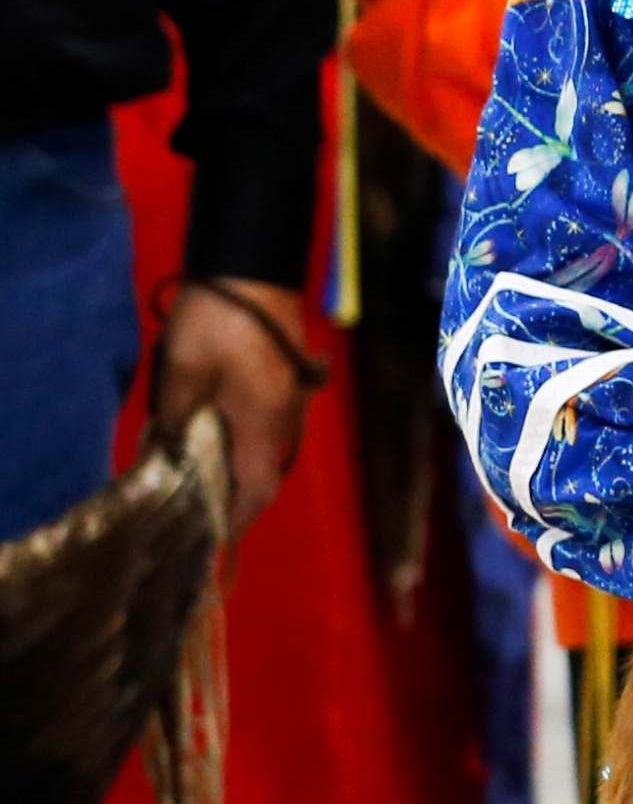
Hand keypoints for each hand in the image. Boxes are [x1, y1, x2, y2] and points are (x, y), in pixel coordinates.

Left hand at [152, 278, 311, 534]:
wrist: (252, 266)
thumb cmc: (218, 325)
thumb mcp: (181, 376)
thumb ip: (173, 425)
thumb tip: (165, 459)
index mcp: (266, 423)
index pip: (257, 489)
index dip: (235, 519)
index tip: (207, 540)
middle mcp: (288, 417)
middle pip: (264, 472)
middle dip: (232, 495)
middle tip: (191, 509)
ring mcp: (293, 396)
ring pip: (266, 448)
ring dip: (236, 465)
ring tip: (195, 475)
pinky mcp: (287, 377)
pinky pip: (267, 425)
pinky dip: (242, 441)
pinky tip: (211, 434)